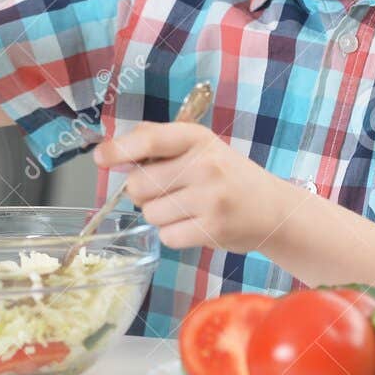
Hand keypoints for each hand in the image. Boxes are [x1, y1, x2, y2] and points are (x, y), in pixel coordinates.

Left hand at [91, 122, 298, 252]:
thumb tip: (112, 153)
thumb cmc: (227, 176)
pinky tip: (194, 225)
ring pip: (150, 213)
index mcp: (196, 138)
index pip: (149, 139)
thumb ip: (157, 143)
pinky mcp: (213, 227)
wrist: (274, 209)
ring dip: (159, 216)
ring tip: (186, 209)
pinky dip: (173, 235)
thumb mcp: (199, 147)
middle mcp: (204, 163)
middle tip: (167, 192)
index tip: (100, 159)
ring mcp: (210, 197)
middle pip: (138, 185)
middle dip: (142, 193)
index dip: (118, 150)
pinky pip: (166, 236)